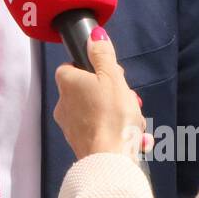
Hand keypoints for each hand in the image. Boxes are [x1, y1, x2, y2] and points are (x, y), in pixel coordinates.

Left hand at [53, 26, 148, 159]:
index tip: (111, 75)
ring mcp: (71, 127)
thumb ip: (102, 55)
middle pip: (89, 91)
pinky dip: (118, 133)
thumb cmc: (112, 115)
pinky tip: (135, 139)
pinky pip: (102, 132)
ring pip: (98, 112)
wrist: (111, 160)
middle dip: (112, 95)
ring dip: (119, 115)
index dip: (92, 69)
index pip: (71, 68)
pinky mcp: (82, 145)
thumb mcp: (112, 77)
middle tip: (128, 100)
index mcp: (67, 84)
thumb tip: (93, 37)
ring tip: (135, 123)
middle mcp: (64, 105)